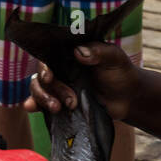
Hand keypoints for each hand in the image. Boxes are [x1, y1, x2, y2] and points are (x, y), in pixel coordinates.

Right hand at [24, 42, 138, 120]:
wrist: (129, 98)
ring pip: (40, 89)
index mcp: (69, 53)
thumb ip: (98, 51)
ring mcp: (60, 85)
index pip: (48, 55)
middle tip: (68, 101)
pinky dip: (36, 105)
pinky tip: (30, 108)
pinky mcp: (63, 102)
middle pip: (42, 75)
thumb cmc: (121, 72)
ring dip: (44, 99)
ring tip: (59, 108)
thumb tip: (78, 52)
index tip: (50, 77)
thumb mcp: (113, 57)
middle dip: (50, 89)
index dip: (44, 66)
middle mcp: (61, 67)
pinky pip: (44, 103)